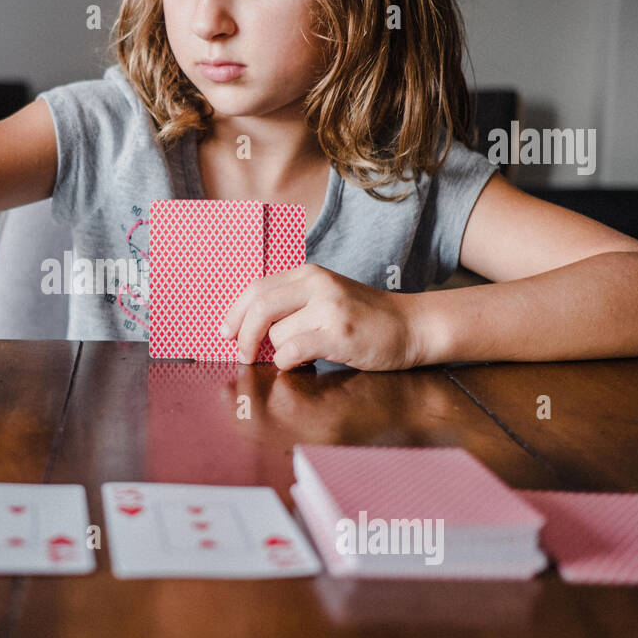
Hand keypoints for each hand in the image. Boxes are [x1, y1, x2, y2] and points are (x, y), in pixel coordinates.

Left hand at [219, 264, 425, 370]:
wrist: (411, 326)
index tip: (225, 333)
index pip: (256, 288)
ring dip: (278, 353)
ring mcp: (329, 307)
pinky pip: (292, 351)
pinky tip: (304, 364)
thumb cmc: (363, 318)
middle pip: (259, 307)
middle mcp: (317, 284)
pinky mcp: (339, 333)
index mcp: (308, 274)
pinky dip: (289, 364)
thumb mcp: (324, 298)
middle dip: (243, 336)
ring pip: (276, 334)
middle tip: (243, 356)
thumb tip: (246, 328)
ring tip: (299, 356)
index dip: (235, 313)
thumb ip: (291, 304)